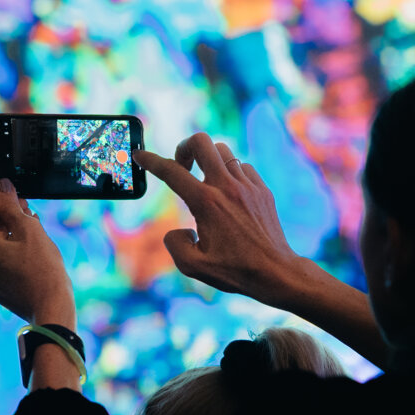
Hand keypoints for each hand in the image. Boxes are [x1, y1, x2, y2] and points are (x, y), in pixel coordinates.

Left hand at [0, 179, 74, 326]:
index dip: (1, 193)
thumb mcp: (28, 229)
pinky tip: (20, 246)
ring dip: (3, 231)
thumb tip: (2, 185)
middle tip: (26, 208)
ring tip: (27, 227)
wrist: (49, 307)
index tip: (12, 186)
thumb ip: (11, 204)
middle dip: (3, 214)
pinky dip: (0, 249)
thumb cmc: (42, 269)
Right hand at [133, 133, 303, 306]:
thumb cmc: (234, 271)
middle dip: (184, 147)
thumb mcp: (193, 266)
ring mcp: (247, 185)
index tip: (139, 155)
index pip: (171, 171)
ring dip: (208, 160)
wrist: (275, 272)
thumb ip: (174, 244)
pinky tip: (228, 193)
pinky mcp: (262, 189)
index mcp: (206, 202)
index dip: (150, 160)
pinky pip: (242, 167)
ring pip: (223, 151)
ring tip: (204, 182)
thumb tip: (178, 230)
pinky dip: (230, 173)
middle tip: (182, 167)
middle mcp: (227, 187)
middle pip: (201, 142)